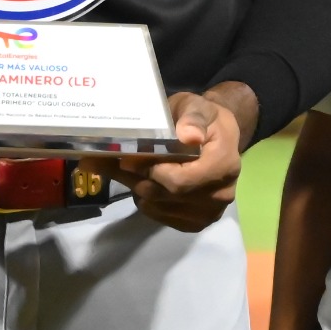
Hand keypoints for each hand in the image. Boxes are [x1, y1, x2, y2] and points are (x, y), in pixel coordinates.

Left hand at [108, 86, 249, 231]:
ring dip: (135, 188)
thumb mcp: (198, 106)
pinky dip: (145, 200)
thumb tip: (189, 135)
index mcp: (223, 166)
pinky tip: (139, 180)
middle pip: (164, 195)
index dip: (150, 172)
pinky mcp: (196, 223)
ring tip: (120, 169)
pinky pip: (160, 216)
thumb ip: (193, 118)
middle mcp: (220, 195)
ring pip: (157, 207)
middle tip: (107, 162)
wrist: (218, 137)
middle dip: (135, 178)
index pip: (180, 181)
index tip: (126, 159)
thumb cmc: (205, 120)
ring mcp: (209, 212)